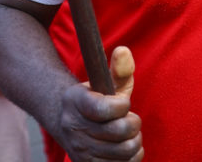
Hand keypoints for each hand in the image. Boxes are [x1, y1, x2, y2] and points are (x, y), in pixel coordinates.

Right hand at [57, 46, 143, 161]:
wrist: (66, 120)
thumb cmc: (95, 98)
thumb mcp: (105, 81)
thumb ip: (119, 69)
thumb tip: (123, 51)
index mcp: (78, 102)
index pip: (105, 108)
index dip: (122, 105)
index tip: (123, 102)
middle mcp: (75, 129)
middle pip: (121, 131)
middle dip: (133, 123)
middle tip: (129, 118)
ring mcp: (80, 151)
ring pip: (125, 152)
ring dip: (134, 142)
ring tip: (128, 134)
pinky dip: (131, 158)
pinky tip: (125, 147)